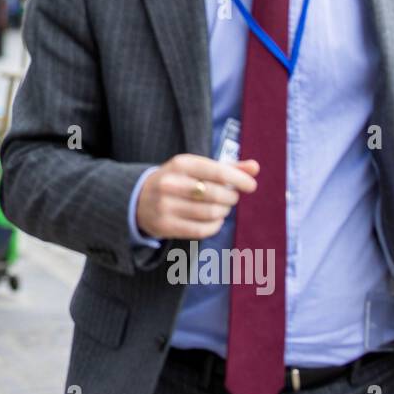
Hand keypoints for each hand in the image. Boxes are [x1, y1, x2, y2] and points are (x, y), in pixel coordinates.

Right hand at [135, 154, 259, 239]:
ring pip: (211, 213)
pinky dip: (215, 225)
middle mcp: (171, 184)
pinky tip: (214, 220)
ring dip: (224, 211)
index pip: (217, 171)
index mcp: (180, 164)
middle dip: (231, 197)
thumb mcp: (197, 168)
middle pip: (217, 194)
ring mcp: (166, 206)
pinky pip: (202, 230)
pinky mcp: (165, 226)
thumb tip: (255, 167)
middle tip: (231, 197)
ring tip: (222, 208)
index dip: (239, 179)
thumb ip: (227, 167)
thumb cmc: (178, 180)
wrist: (138, 198)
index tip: (251, 186)